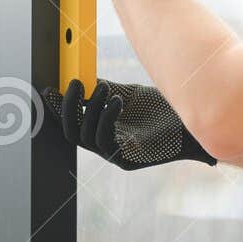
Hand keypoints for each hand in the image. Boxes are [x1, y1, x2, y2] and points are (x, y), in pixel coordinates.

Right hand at [41, 79, 214, 170]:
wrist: (193, 124)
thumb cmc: (163, 110)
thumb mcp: (129, 95)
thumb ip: (105, 90)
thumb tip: (82, 80)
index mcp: (104, 131)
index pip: (73, 121)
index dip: (58, 107)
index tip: (48, 89)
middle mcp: (106, 146)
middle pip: (73, 132)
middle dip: (68, 107)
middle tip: (73, 84)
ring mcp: (116, 156)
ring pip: (88, 137)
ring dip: (91, 109)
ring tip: (101, 88)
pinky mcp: (129, 161)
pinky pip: (108, 142)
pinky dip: (107, 119)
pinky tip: (115, 100)